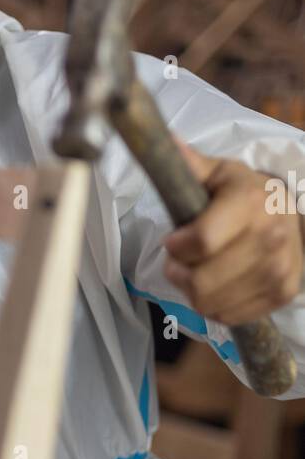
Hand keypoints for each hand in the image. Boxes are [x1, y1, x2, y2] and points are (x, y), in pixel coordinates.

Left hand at [162, 140, 303, 326]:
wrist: (293, 216)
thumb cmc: (246, 193)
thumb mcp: (220, 173)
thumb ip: (190, 165)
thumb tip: (166, 142)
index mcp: (250, 202)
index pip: (200, 241)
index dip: (176, 247)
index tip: (173, 240)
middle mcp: (271, 238)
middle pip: (201, 283)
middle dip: (180, 273)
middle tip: (182, 261)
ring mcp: (279, 270)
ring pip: (210, 304)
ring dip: (195, 292)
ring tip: (201, 271)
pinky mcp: (282, 293)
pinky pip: (229, 316)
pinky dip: (215, 306)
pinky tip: (220, 285)